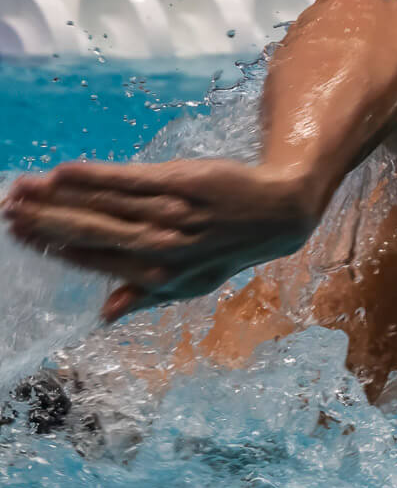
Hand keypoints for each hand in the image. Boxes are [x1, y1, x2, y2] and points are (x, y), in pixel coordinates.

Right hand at [2, 159, 317, 321]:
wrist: (279, 212)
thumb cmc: (227, 245)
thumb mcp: (193, 281)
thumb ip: (147, 296)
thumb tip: (103, 315)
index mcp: (165, 277)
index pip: (99, 261)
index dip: (58, 249)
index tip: (21, 236)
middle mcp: (167, 249)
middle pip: (97, 234)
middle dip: (50, 223)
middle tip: (8, 212)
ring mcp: (176, 214)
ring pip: (109, 207)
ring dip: (63, 197)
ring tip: (25, 189)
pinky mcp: (185, 184)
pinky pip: (133, 181)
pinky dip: (98, 178)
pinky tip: (66, 172)